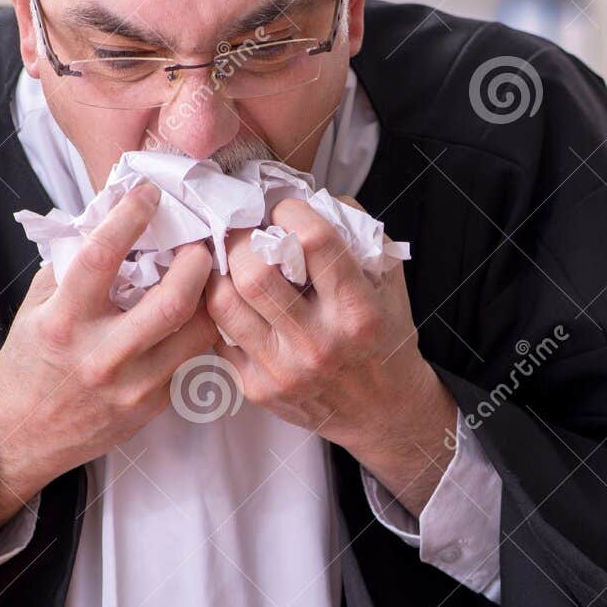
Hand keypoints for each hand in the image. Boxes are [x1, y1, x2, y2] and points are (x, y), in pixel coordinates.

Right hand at [0, 183, 218, 533]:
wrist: (21, 437)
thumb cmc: (31, 361)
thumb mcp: (37, 306)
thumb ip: (73, 265)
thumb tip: (113, 217)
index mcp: (65, 322)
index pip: (102, 257)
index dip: (131, 217)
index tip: (149, 193)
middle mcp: (102, 355)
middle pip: (172, 302)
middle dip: (197, 262)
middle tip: (200, 241)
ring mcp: (133, 385)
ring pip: (197, 332)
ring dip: (209, 297)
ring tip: (206, 275)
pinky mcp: (152, 405)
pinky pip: (190, 358)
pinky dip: (198, 329)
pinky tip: (195, 312)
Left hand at [204, 197, 457, 516]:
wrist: (381, 411)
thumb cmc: (383, 336)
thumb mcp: (387, 280)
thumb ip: (353, 232)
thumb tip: (305, 196)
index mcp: (358, 312)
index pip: (314, 241)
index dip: (290, 210)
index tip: (285, 208)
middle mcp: (320, 344)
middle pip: (254, 275)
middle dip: (242, 238)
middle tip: (245, 230)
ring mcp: (284, 371)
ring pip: (224, 304)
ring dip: (220, 271)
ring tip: (231, 259)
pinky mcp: (257, 388)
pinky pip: (218, 334)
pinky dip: (222, 307)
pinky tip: (235, 296)